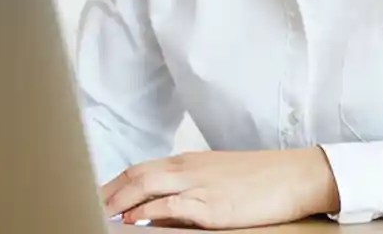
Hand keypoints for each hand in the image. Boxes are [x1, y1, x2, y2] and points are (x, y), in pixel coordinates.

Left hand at [101, 147, 339, 229]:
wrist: (296, 175)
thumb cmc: (260, 178)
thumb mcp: (218, 177)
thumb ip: (187, 187)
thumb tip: (159, 207)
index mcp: (188, 162)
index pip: (139, 169)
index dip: (114, 184)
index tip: (96, 197)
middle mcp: (188, 169)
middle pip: (135, 176)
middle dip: (108, 193)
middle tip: (86, 205)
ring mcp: (199, 186)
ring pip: (146, 187)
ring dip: (120, 202)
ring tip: (101, 215)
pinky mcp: (212, 205)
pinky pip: (171, 206)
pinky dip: (148, 212)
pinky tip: (134, 221)